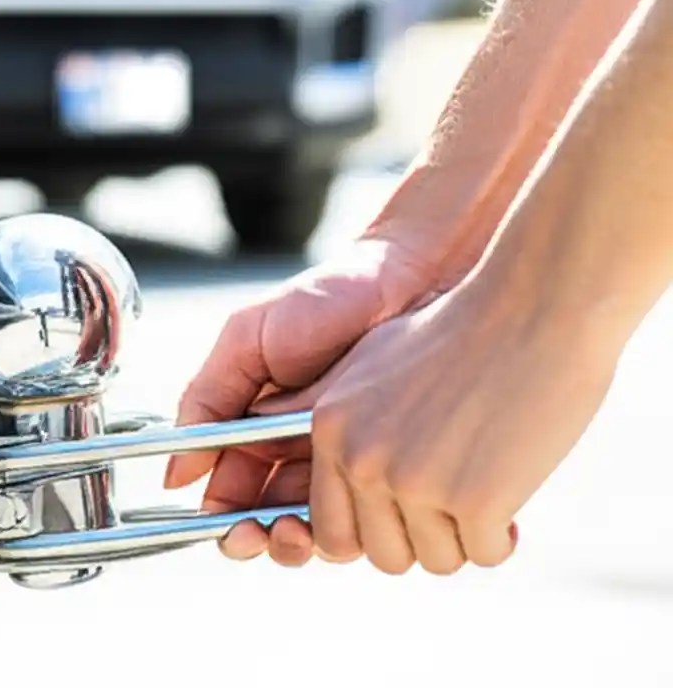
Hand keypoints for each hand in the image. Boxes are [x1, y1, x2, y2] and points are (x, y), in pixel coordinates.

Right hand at [166, 235, 445, 566]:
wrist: (413, 276)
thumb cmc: (329, 297)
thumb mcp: (246, 340)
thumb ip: (205, 399)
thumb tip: (175, 472)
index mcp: (256, 428)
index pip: (230, 493)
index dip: (223, 520)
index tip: (227, 525)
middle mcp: (300, 453)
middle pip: (271, 523)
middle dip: (262, 538)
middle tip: (266, 531)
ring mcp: (349, 463)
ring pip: (322, 531)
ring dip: (308, 543)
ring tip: (306, 529)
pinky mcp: (396, 469)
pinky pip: (376, 518)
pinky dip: (366, 530)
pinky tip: (358, 516)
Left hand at [238, 283, 621, 574]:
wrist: (534, 305)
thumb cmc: (463, 330)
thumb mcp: (373, 363)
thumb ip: (344, 422)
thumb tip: (338, 470)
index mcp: (332, 430)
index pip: (331, 531)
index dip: (375, 533)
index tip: (408, 518)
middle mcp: (362, 459)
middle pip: (384, 555)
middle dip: (423, 542)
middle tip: (456, 509)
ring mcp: (414, 481)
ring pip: (436, 560)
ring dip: (466, 538)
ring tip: (488, 489)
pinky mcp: (474, 498)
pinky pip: (485, 554)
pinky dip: (504, 536)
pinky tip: (514, 494)